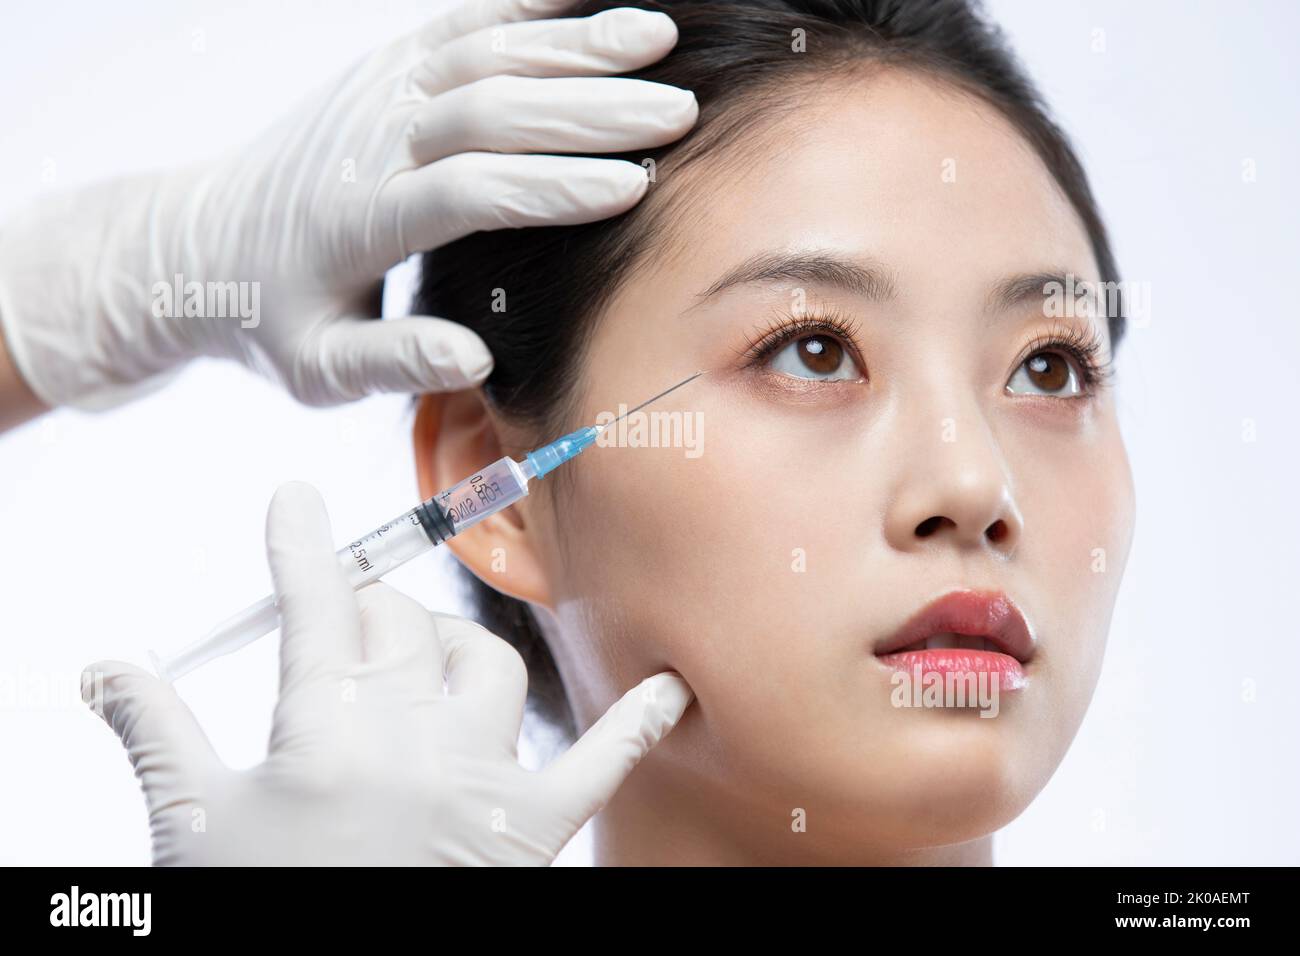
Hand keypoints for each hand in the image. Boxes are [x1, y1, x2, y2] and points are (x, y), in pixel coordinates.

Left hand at [0, 0, 696, 411]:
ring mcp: (376, 93)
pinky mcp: (383, 66)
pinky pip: (461, 20)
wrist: (202, 240)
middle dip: (588, 109)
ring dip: (573, 43)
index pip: (467, 192)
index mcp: (359, 224)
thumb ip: (393, 362)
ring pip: (483, 52)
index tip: (633, 187)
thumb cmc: (275, 316)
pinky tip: (591, 1)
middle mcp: (371, 145)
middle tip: (676, 112)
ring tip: (660, 38)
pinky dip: (528, 5)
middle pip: (488, 110)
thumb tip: (475, 360)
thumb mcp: (317, 368)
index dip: (551, 187)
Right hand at [82, 482, 694, 864]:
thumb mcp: (193, 827)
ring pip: (484, 664)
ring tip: (417, 665)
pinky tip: (672, 686)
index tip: (296, 500)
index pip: (315, 607)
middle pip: (396, 626)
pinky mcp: (532, 831)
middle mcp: (409, 744)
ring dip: (449, 648)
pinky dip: (637, 722)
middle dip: (363, 610)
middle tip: (340, 631)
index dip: (301, 544)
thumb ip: (156, 736)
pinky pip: (598, 762)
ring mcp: (478, 783)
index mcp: (322, 734)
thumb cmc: (261, 901)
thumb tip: (107, 668)